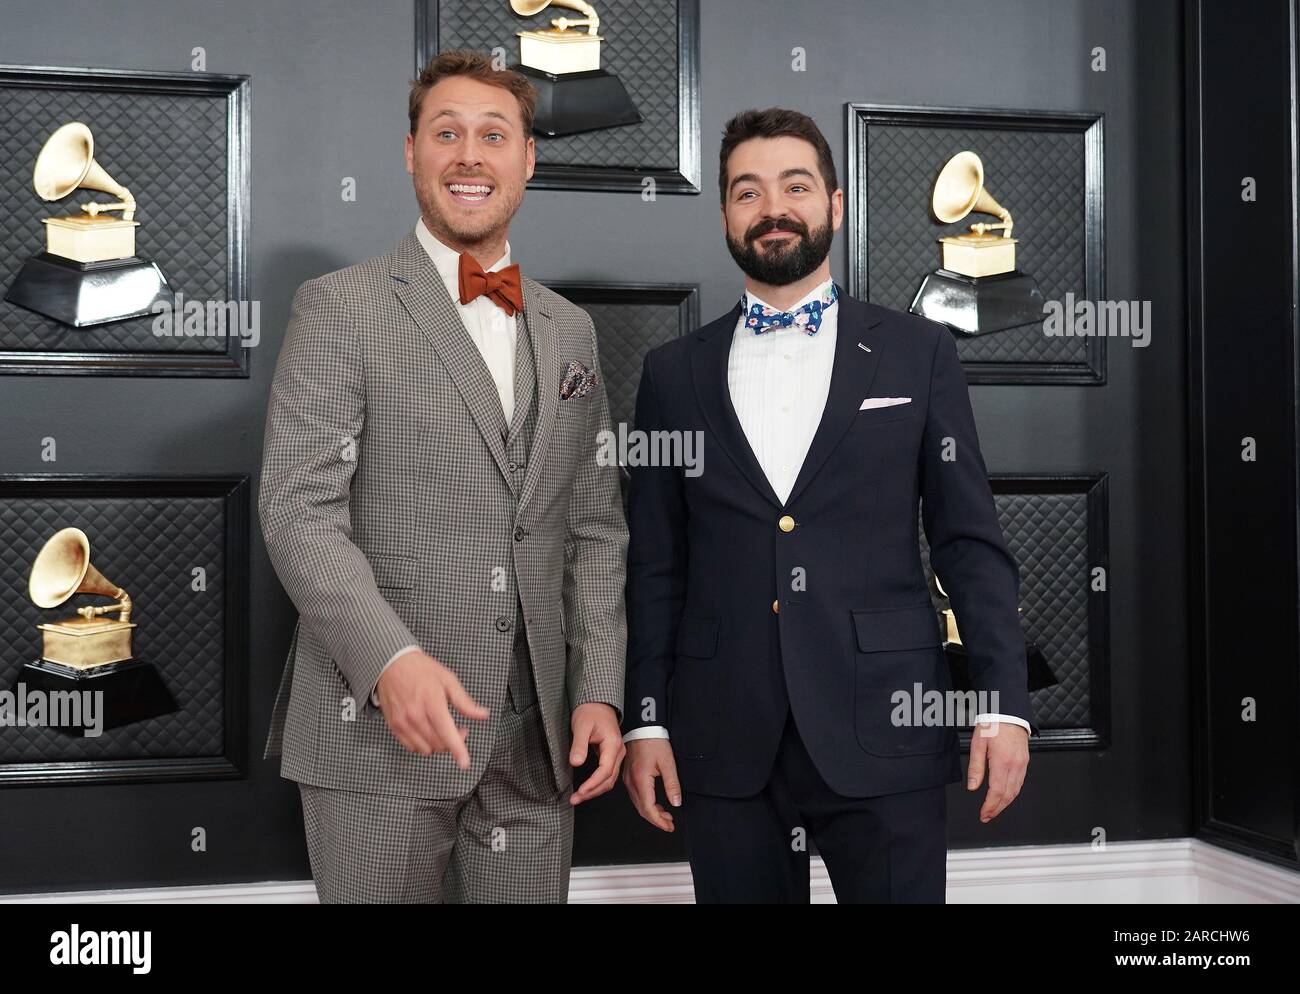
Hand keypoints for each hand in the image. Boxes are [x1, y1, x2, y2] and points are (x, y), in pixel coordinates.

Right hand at [375, 648, 488, 767]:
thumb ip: (466, 702)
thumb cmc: (420, 670)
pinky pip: (412, 747)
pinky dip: (423, 744)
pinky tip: (427, 731)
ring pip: (426, 749)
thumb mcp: (448, 680)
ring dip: (438, 744)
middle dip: (453, 741)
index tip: (464, 763)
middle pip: (439, 744)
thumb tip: (482, 714)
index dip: (458, 750)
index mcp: (432, 703)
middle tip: (459, 729)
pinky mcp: (395, 727)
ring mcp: (403, 723)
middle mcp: (416, 715)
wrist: (393, 664)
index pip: (447, 733)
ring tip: (442, 729)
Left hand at [569, 703, 624, 805]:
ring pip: (609, 780)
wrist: (597, 704)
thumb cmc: (590, 711)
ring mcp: (616, 755)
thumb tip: (576, 763)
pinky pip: (607, 775)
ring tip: (578, 797)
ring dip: (594, 790)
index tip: (580, 791)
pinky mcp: (611, 756)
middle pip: (608, 779)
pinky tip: (586, 789)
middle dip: (592, 792)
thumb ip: (579, 745)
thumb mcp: (581, 726)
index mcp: (613, 744)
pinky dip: (597, 784)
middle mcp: (618, 752)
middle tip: (575, 799)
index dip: (593, 783)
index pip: (605, 770)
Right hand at [622, 738, 679, 831]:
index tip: (669, 827)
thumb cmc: (654, 741)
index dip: (659, 821)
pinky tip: (656, 804)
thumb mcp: (668, 763)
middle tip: (669, 824)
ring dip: (651, 812)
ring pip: (638, 804)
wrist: (642, 728)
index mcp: (640, 780)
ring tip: (666, 815)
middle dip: (656, 819)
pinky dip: (646, 803)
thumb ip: (672, 785)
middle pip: (642, 809)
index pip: (648, 808)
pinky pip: (636, 796)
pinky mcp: (629, 776)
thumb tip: (676, 803)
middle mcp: (631, 782)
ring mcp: (628, 779)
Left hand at [966, 720, 1028, 821]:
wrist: (1008, 712)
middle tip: (987, 816)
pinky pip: (1019, 782)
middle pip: (1008, 795)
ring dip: (1005, 803)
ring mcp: (1022, 764)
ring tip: (994, 810)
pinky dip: (1012, 793)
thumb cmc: (992, 725)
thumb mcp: (978, 744)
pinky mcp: (1024, 762)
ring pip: (1015, 791)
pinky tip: (1005, 796)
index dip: (990, 806)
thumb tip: (972, 787)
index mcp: (1002, 761)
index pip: (997, 791)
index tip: (984, 814)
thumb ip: (976, 767)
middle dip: (997, 809)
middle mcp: (1015, 765)